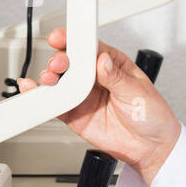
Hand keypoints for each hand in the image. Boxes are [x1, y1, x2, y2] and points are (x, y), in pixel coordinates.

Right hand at [16, 27, 179, 181]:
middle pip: (71, 62)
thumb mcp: (138, 92)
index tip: (62, 37)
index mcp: (112, 64)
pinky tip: (33, 90)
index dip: (75, 40)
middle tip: (58, 64)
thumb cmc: (152, 115)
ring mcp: (83, 96)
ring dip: (49, 77)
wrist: (150, 149)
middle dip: (60, 60)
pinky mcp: (75, 114)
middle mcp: (95, 78)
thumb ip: (116, 77)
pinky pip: (55, 104)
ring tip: (48, 78)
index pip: (90, 47)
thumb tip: (102, 61)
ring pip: (60, 81)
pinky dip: (42, 98)